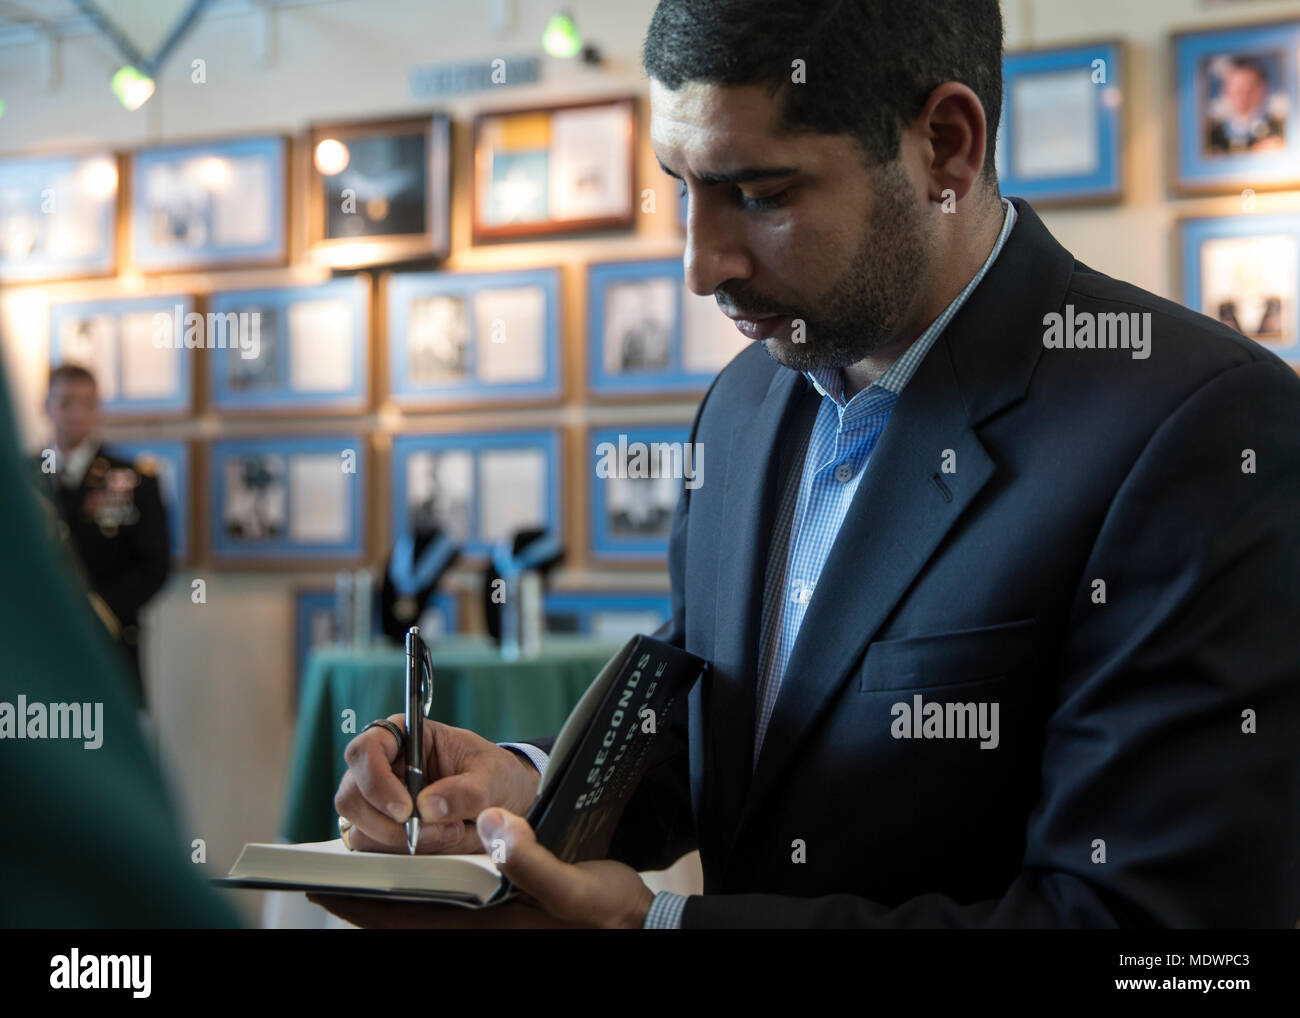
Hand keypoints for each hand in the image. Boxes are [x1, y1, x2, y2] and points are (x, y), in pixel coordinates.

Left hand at [308, 808, 654, 928]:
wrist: (640, 926)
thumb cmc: (608, 910)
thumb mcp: (575, 884)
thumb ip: (531, 859)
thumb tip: (492, 824)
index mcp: (486, 926)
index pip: (406, 920)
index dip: (362, 906)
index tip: (321, 887)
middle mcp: (479, 929)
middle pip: (404, 918)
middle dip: (365, 900)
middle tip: (327, 877)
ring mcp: (489, 924)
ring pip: (422, 912)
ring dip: (392, 894)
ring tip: (362, 869)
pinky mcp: (504, 915)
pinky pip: (445, 906)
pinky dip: (421, 890)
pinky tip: (419, 872)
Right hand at [335, 717, 539, 854]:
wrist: (504, 799)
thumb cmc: (493, 774)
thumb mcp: (491, 776)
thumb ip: (465, 790)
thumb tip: (427, 807)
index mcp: (403, 736)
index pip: (364, 750)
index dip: (375, 780)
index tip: (405, 809)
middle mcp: (382, 767)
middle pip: (352, 796)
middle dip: (388, 824)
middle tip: (432, 830)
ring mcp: (377, 801)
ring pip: (361, 830)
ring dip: (402, 842)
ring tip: (449, 832)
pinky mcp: (383, 830)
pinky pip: (376, 850)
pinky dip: (406, 854)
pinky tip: (439, 842)